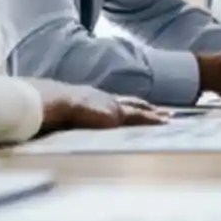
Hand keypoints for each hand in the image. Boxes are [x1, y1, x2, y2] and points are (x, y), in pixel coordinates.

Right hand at [32, 80, 167, 132]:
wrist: (55, 102)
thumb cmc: (51, 107)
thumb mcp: (61, 109)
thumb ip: (65, 113)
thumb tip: (54, 119)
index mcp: (94, 99)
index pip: (115, 101)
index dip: (128, 104)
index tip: (139, 106)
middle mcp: (107, 99)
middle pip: (133, 102)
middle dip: (148, 107)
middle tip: (164, 111)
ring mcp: (114, 106)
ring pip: (141, 109)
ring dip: (156, 113)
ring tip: (169, 116)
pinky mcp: (118, 115)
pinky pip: (141, 117)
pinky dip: (154, 120)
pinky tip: (166, 122)